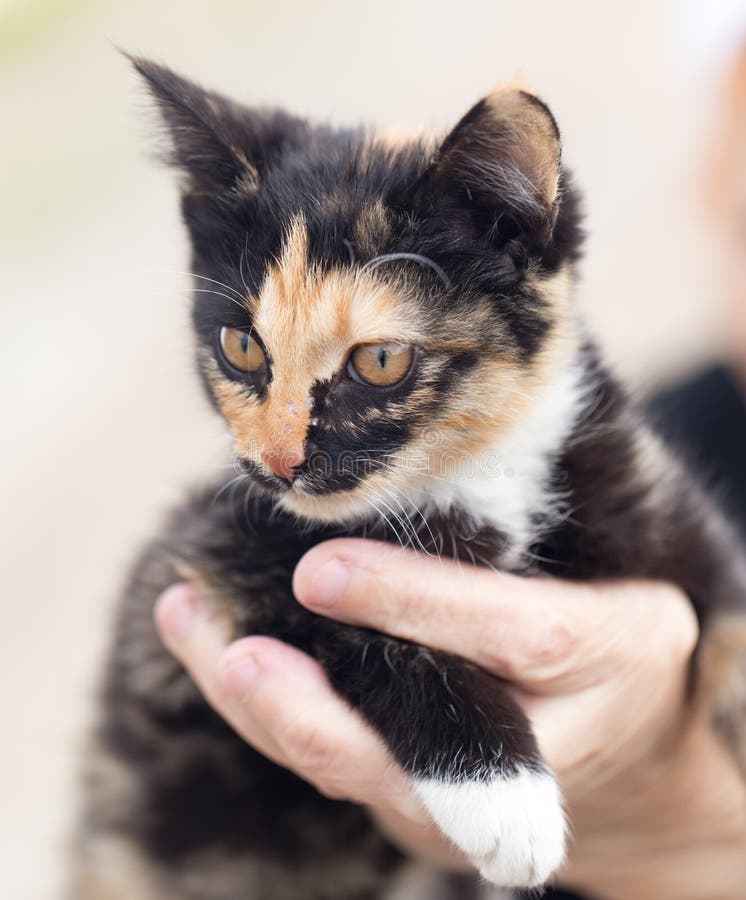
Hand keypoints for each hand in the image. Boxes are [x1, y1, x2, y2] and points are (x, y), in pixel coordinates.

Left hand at [155, 540, 745, 899]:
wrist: (632, 758)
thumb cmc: (614, 649)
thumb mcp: (616, 587)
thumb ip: (530, 559)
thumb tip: (402, 478)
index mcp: (595, 661)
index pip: (507, 638)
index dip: (413, 604)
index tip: (318, 571)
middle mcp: (530, 756)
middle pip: (408, 749)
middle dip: (308, 709)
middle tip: (234, 651)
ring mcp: (467, 803)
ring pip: (350, 772)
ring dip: (259, 708)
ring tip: (188, 622)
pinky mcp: (421, 810)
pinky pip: (337, 767)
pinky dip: (271, 715)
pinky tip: (216, 651)